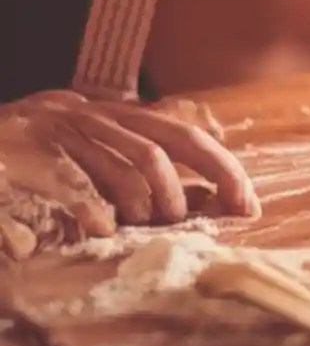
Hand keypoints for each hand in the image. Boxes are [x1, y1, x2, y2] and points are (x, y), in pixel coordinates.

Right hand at [0, 92, 260, 258]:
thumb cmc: (30, 156)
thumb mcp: (89, 153)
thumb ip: (138, 173)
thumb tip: (203, 199)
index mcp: (113, 115)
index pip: (183, 135)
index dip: (222, 168)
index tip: (247, 205)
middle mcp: (92, 116)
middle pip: (167, 144)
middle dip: (208, 179)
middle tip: (222, 215)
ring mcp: (60, 131)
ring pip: (129, 166)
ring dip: (148, 204)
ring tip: (144, 224)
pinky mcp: (26, 155)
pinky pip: (74, 186)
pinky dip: (94, 212)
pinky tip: (100, 230)